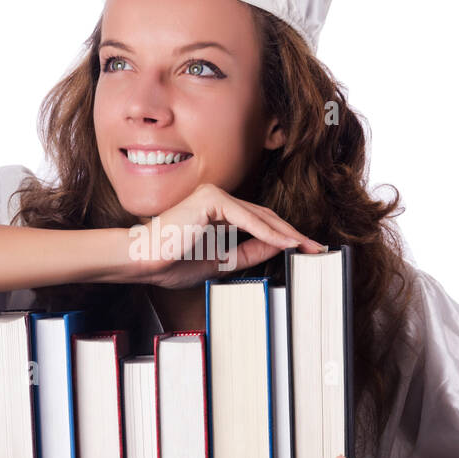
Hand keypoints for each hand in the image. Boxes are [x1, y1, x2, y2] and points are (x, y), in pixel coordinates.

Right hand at [130, 182, 324, 289]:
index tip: (304, 251)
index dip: (283, 237)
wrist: (143, 261)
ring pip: (259, 216)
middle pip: (264, 217)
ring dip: (286, 232)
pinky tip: (286, 243)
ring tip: (307, 247)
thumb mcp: (219, 262)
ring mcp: (213, 195)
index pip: (258, 224)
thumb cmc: (170, 262)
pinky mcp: (210, 199)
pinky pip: (245, 217)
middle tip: (316, 248)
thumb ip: (246, 253)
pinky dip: (267, 231)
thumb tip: (278, 248)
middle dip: (292, 234)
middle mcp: (216, 199)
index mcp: (216, 212)